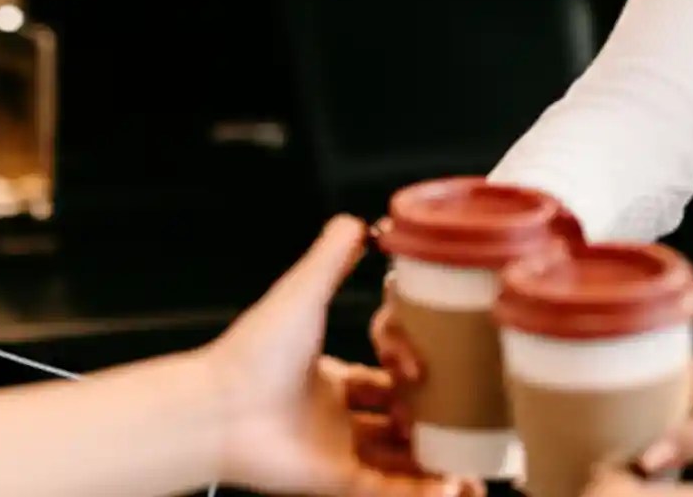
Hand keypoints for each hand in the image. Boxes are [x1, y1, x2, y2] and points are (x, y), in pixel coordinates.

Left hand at [200, 215, 479, 496]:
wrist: (218, 407)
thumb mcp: (303, 294)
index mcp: (327, 380)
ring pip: (400, 464)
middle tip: (464, 415)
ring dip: (438, 464)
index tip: (418, 362)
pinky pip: (390, 492)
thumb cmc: (253, 353)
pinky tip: (455, 486)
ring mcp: (336, 453)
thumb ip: (331, 259)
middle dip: (432, 423)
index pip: (381, 381)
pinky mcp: (336, 482)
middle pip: (396, 425)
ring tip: (474, 463)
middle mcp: (333, 419)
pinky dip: (423, 492)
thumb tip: (360, 223)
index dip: (406, 372)